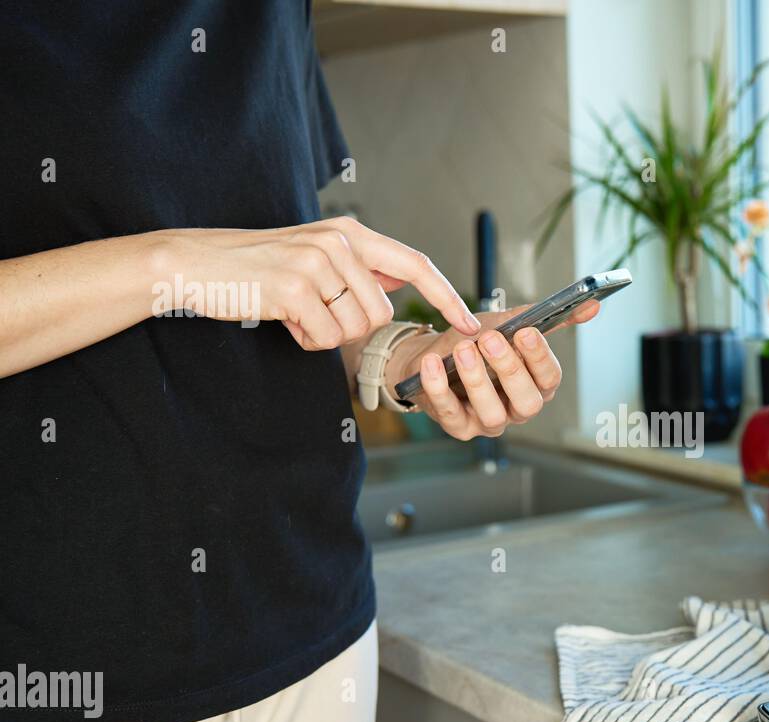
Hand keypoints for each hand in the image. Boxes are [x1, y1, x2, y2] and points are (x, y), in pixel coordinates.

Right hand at [157, 216, 479, 349]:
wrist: (195, 264)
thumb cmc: (259, 269)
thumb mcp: (315, 256)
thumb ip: (358, 267)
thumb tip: (399, 282)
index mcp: (350, 233)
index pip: (415, 264)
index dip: (447, 295)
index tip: (470, 323)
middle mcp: (339, 242)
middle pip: (381, 312)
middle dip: (352, 326)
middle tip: (314, 312)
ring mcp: (317, 262)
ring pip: (355, 328)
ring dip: (326, 333)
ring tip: (295, 311)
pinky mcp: (295, 289)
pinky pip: (325, 337)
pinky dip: (306, 339)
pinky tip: (282, 318)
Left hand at [386, 300, 599, 438]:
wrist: (430, 355)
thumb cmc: (476, 342)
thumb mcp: (510, 325)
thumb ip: (546, 317)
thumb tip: (592, 306)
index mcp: (537, 385)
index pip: (549, 379)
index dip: (539, 357)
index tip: (526, 332)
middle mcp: (517, 408)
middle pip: (527, 401)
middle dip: (510, 369)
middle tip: (491, 339)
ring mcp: (489, 422)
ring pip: (492, 413)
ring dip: (477, 379)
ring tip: (462, 349)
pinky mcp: (458, 427)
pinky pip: (450, 413)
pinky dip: (439, 388)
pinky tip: (432, 363)